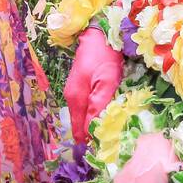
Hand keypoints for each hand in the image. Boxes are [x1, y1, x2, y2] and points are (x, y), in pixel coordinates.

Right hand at [64, 27, 123, 142]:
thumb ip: (99, 106)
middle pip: (80, 125)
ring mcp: (73, 91)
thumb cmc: (104, 56)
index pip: (80, 131)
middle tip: (112, 140)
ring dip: (94, 124)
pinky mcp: (79, 87)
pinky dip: (93, 114)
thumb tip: (92, 131)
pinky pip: (85, 107)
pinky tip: (104, 114)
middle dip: (93, 134)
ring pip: (83, 116)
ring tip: (110, 130)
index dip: (91, 142)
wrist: (98, 34)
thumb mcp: (107, 82)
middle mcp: (71, 97)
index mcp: (76, 99)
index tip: (106, 149)